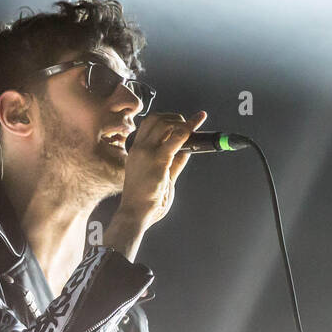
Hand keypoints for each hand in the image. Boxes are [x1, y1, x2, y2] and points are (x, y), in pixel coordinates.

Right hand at [113, 110, 206, 233]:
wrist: (134, 214)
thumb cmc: (144, 201)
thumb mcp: (160, 176)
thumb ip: (174, 163)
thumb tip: (187, 150)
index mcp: (136, 151)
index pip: (148, 125)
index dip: (165, 118)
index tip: (179, 121)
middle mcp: (139, 148)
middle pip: (156, 119)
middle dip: (175, 117)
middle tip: (188, 125)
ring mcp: (146, 152)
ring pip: (166, 124)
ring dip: (182, 123)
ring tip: (193, 129)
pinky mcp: (157, 160)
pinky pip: (177, 138)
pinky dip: (189, 129)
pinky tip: (197, 125)